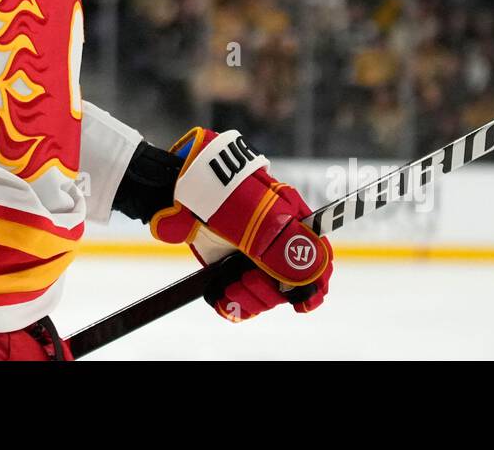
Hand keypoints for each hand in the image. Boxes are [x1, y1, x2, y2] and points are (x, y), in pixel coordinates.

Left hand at [150, 127, 332, 320]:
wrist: (176, 189)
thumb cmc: (221, 193)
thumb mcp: (257, 219)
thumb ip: (285, 248)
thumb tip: (315, 276)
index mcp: (291, 221)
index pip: (317, 256)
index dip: (314, 283)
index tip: (302, 304)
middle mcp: (275, 240)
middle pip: (289, 283)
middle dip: (270, 292)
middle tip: (246, 282)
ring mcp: (250, 254)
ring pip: (265, 293)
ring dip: (250, 300)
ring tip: (229, 290)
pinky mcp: (227, 265)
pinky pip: (240, 296)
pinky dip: (233, 304)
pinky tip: (223, 299)